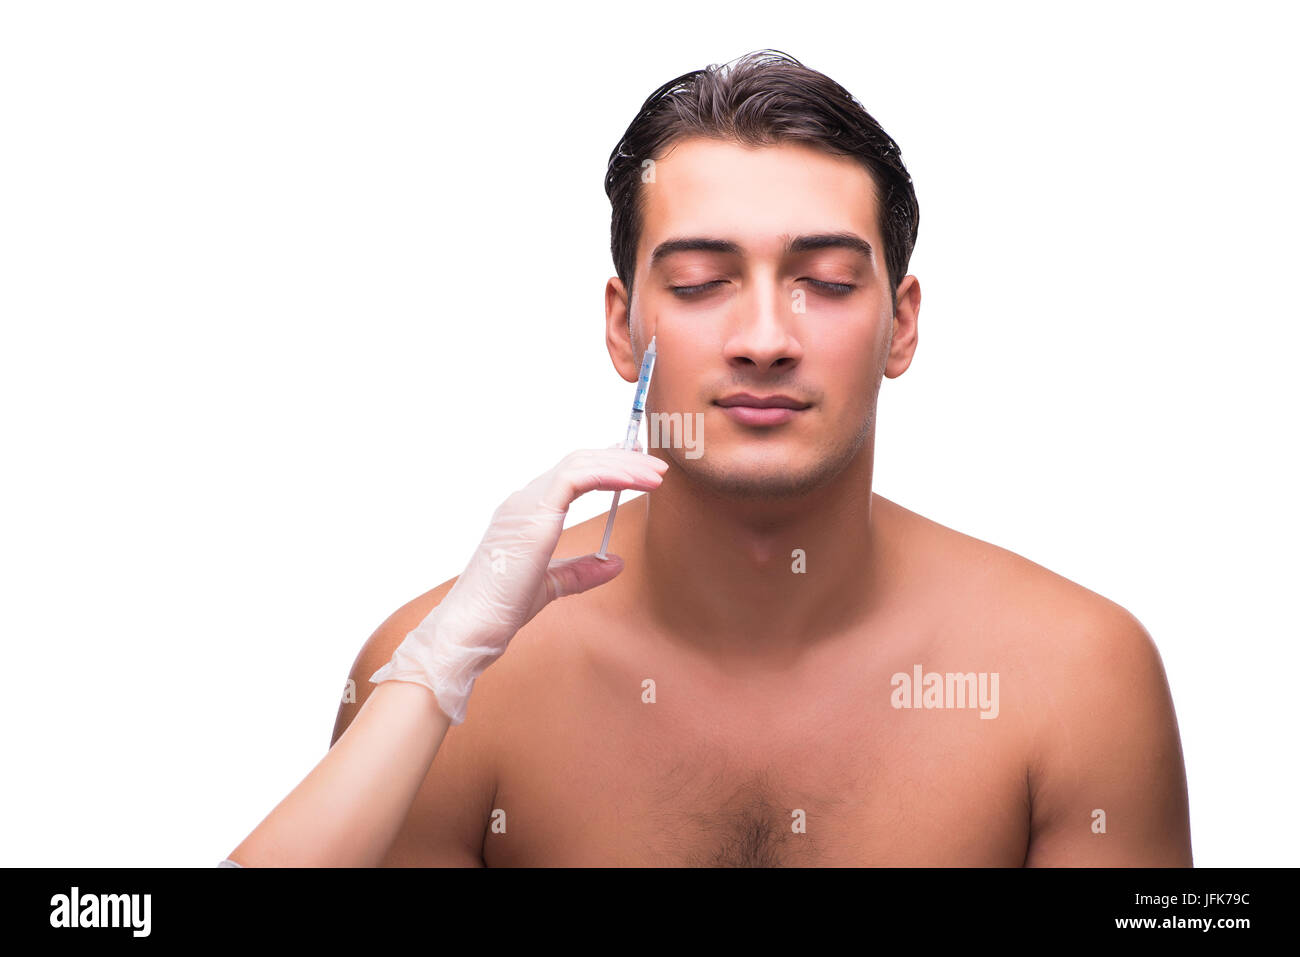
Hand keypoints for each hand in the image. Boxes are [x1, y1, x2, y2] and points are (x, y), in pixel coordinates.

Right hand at [370, 448, 668, 723]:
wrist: (474, 628)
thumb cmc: (501, 610)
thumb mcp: (552, 585)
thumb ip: (581, 571)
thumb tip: (616, 563)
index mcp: (525, 512)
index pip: (570, 474)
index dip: (605, 464)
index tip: (636, 465)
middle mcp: (523, 500)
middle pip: (579, 462)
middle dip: (621, 458)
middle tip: (655, 465)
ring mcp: (525, 503)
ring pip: (580, 463)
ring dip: (622, 464)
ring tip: (655, 472)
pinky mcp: (533, 513)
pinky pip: (577, 478)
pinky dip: (610, 474)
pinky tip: (636, 481)